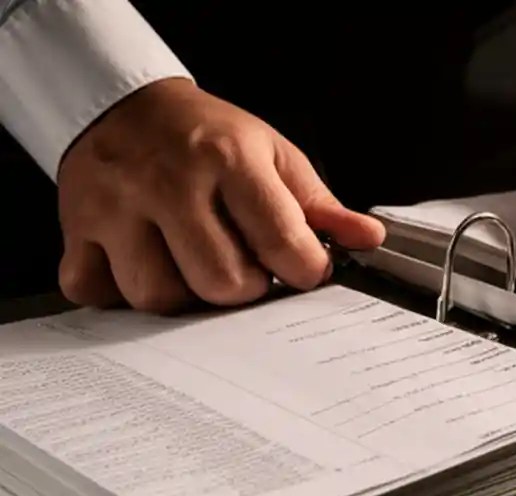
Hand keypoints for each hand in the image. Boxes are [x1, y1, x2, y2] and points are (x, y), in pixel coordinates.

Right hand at [56, 78, 384, 312]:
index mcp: (228, 159)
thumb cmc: (208, 138)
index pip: (282, 243)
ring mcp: (115, 206)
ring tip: (192, 263)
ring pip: (159, 296)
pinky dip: (122, 292)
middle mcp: (168, 181)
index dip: (302, 269)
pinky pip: (99, 292)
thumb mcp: (274, 156)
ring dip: (185, 294)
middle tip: (242, 264)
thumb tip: (367, 239)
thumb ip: (321, 206)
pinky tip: (144, 265)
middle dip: (244, 287)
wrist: (124, 105)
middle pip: (220, 282)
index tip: (300, 266)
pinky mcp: (75, 228)